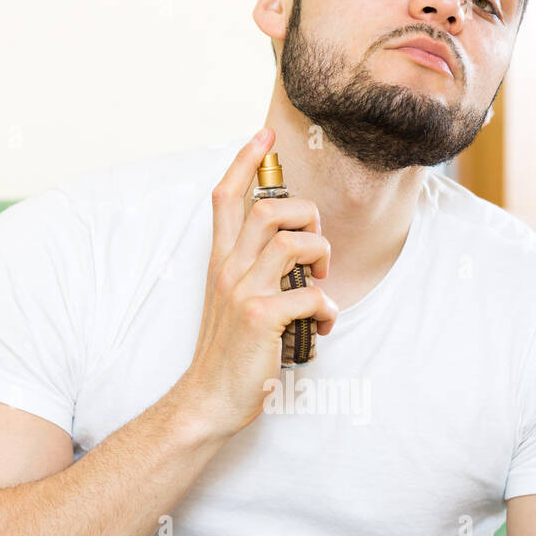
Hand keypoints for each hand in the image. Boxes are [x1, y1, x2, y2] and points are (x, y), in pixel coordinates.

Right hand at [178, 127, 337, 437]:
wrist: (208, 400)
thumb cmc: (228, 355)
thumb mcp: (232, 302)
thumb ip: (254, 274)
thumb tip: (296, 259)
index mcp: (220, 262)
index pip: (226, 197)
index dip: (245, 161)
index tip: (264, 135)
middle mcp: (228, 270)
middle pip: (270, 209)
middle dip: (307, 217)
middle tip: (315, 251)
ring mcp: (243, 292)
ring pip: (292, 243)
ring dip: (321, 259)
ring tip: (322, 285)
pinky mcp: (260, 318)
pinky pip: (311, 296)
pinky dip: (327, 309)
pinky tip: (323, 326)